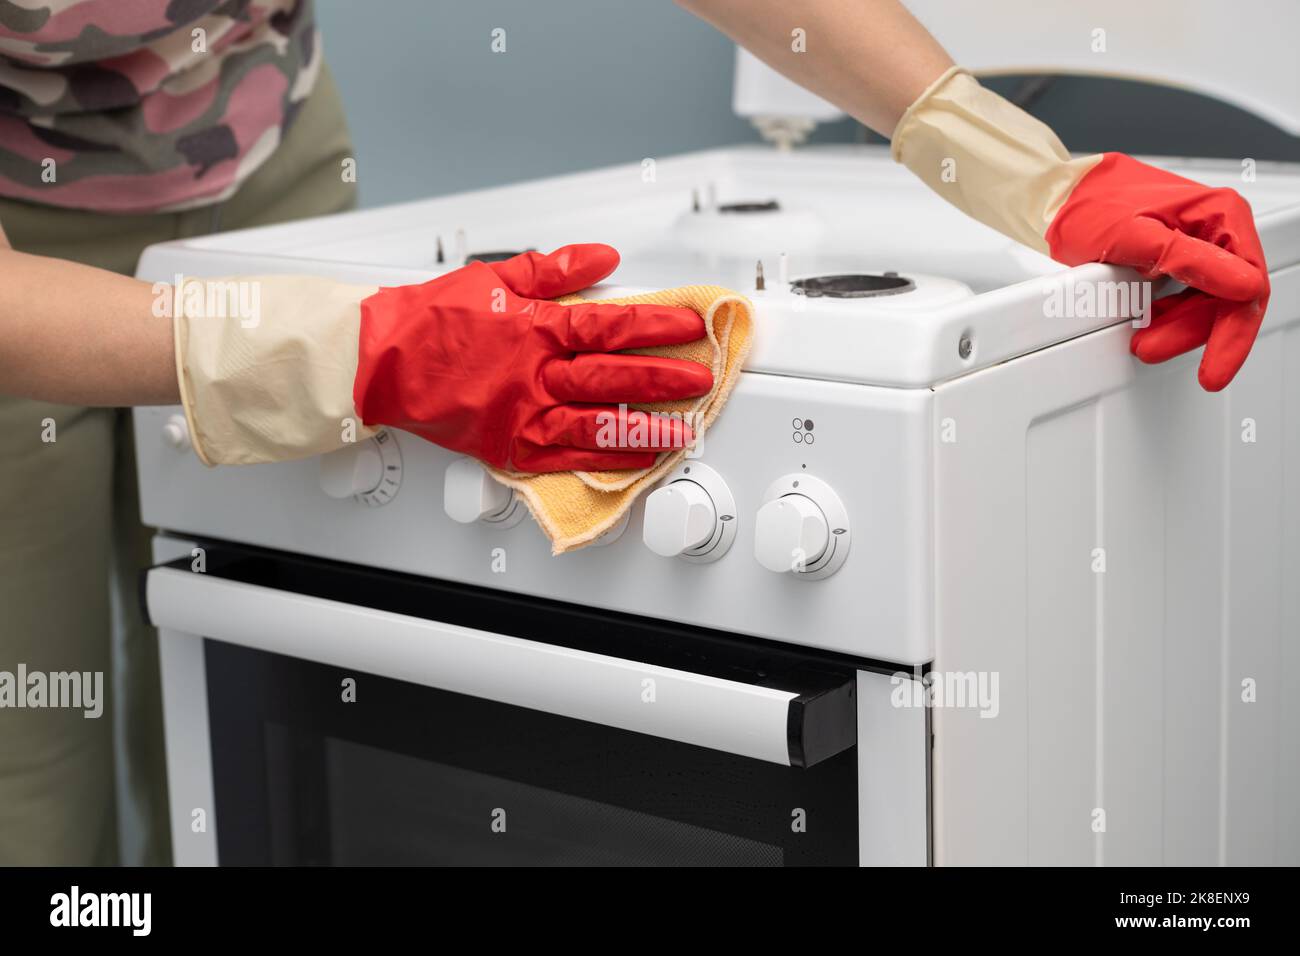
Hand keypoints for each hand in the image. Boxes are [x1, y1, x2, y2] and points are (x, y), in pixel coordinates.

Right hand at [353, 244, 713, 471]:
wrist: (379, 360)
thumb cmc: (432, 318)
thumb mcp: (496, 278)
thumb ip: (556, 269)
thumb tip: (604, 258)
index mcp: (533, 327)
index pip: (609, 324)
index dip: (655, 324)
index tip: (689, 325)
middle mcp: (532, 373)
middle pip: (611, 376)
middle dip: (663, 377)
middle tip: (702, 378)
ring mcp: (522, 413)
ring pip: (596, 423)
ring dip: (645, 427)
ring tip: (685, 429)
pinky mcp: (508, 446)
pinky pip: (566, 456)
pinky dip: (605, 458)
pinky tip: (637, 458)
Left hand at [1045, 154, 1268, 391]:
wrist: (1059, 200)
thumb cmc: (1089, 207)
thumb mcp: (1137, 237)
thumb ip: (1191, 261)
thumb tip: (1244, 285)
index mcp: (1220, 214)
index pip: (1248, 285)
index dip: (1233, 333)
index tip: (1215, 369)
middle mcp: (1217, 226)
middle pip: (1227, 299)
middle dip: (1190, 333)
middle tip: (1150, 349)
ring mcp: (1200, 243)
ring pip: (1206, 303)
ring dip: (1176, 329)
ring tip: (1141, 340)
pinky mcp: (1181, 257)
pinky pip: (1188, 297)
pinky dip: (1169, 317)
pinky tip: (1147, 323)